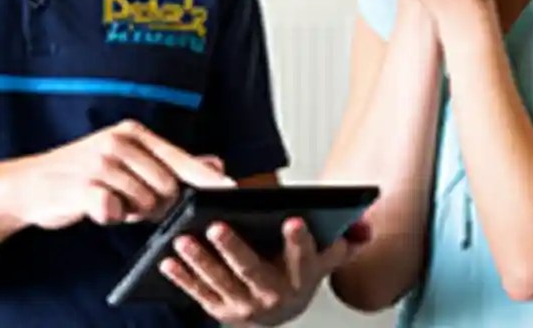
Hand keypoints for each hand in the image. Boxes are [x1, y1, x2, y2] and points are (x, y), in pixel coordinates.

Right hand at [5, 120, 233, 229]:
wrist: (29, 185)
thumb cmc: (82, 175)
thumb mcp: (126, 161)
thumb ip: (171, 164)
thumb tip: (215, 161)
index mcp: (132, 134)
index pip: (179, 158)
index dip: (205, 176)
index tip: (231, 188)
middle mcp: (119, 142)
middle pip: (167, 187)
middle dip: (155, 203)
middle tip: (129, 200)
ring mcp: (101, 163)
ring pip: (144, 203)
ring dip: (130, 212)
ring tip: (110, 200)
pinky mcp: (84, 186)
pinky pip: (115, 211)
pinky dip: (110, 217)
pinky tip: (96, 208)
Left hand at [161, 219, 370, 325]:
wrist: (279, 311)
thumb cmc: (296, 271)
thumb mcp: (324, 255)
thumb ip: (345, 238)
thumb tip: (364, 225)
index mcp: (301, 277)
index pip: (304, 258)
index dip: (299, 241)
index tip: (293, 220)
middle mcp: (274, 295)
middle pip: (253, 271)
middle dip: (234, 249)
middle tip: (216, 225)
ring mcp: (244, 306)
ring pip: (220, 283)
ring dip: (200, 262)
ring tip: (182, 239)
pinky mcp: (220, 310)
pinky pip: (198, 294)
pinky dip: (182, 278)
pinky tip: (168, 260)